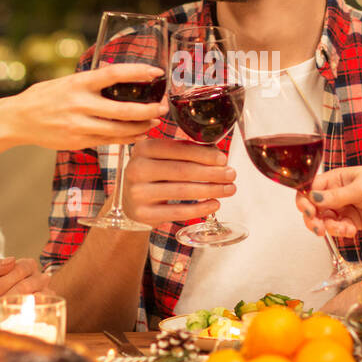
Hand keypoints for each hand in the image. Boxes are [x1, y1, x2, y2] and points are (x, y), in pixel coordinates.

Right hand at [0, 63, 166, 151]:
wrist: (17, 120)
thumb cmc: (44, 97)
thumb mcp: (66, 82)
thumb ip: (90, 82)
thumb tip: (119, 78)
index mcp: (77, 83)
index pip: (113, 74)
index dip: (138, 73)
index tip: (157, 73)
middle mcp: (79, 104)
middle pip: (123, 109)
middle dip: (148, 110)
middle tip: (162, 107)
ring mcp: (79, 125)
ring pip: (119, 130)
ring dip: (140, 127)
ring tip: (153, 122)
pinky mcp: (78, 141)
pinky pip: (109, 141)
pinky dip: (126, 138)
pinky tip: (138, 135)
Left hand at [0, 257, 50, 326]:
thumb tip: (11, 260)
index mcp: (26, 265)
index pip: (18, 270)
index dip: (1, 284)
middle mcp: (39, 276)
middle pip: (25, 285)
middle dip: (5, 296)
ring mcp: (46, 292)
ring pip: (34, 297)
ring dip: (15, 306)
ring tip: (1, 312)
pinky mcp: (48, 307)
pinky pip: (42, 309)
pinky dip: (29, 312)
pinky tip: (18, 316)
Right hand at [121, 137, 235, 226]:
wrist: (129, 201)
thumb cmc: (153, 175)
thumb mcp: (163, 158)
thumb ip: (186, 152)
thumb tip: (218, 157)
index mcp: (144, 148)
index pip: (179, 149)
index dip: (204, 155)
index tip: (223, 159)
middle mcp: (137, 169)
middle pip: (183, 170)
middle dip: (212, 173)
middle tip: (231, 175)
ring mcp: (137, 192)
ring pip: (182, 191)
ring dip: (211, 190)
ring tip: (229, 189)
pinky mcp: (142, 213)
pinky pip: (177, 212)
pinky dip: (200, 209)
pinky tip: (215, 204)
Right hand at [295, 165, 361, 235]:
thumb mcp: (360, 188)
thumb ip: (336, 196)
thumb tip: (313, 199)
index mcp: (335, 179)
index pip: (310, 189)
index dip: (305, 201)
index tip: (308, 211)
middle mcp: (336, 193)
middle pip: (314, 208)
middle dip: (315, 219)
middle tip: (319, 229)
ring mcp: (345, 208)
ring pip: (326, 221)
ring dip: (331, 228)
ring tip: (344, 229)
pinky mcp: (354, 221)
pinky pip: (340, 228)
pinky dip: (342, 232)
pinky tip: (351, 230)